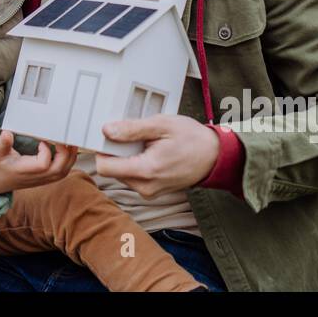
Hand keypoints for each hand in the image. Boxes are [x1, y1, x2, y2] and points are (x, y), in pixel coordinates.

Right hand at [0, 131, 78, 194]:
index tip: (42, 140)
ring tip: (70, 141)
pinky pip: (63, 171)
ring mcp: (44, 178)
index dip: (46, 151)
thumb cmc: (0, 165)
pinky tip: (67, 149)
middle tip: (63, 137)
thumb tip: (8, 134)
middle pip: (59, 169)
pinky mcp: (48, 177)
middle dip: (65, 152)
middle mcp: (38, 177)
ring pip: (64, 170)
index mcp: (26, 171)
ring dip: (70, 156)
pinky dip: (68, 160)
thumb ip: (3, 144)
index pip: (44, 164)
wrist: (0, 180)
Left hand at [93, 115, 218, 198]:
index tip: (108, 136)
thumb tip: (107, 131)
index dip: (101, 150)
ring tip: (146, 143)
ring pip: (122, 173)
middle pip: (112, 170)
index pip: (105, 168)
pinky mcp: (152, 191)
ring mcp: (149, 191)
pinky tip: (150, 151)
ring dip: (127, 157)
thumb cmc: (192, 138)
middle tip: (133, 135)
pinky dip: (136, 163)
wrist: (215, 156)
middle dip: (117, 152)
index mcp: (146, 171)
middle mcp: (145, 187)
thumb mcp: (161, 125)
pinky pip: (134, 177)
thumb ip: (132, 129)